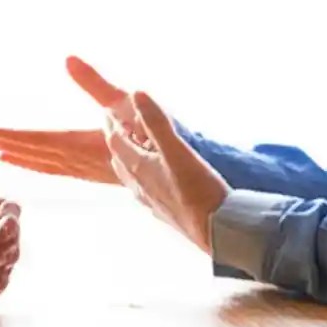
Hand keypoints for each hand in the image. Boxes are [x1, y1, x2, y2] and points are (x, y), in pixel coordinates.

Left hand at [0, 56, 146, 185]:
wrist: (176, 173)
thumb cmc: (155, 137)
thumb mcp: (125, 104)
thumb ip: (94, 83)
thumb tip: (68, 59)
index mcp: (81, 145)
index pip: (38, 140)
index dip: (11, 136)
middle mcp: (74, 161)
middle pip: (25, 150)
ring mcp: (78, 169)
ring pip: (32, 160)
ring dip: (3, 149)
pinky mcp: (84, 171)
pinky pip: (45, 167)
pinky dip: (25, 160)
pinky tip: (13, 158)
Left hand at [104, 91, 230, 253]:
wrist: (216, 232)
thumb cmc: (196, 190)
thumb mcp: (177, 149)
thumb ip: (156, 122)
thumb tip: (137, 94)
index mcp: (139, 168)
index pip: (116, 141)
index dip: (113, 124)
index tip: (111, 111)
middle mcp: (141, 186)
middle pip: (121, 160)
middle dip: (120, 142)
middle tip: (122, 128)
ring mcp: (153, 202)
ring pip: (134, 178)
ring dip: (133, 162)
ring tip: (140, 152)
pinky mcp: (168, 214)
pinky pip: (150, 193)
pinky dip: (149, 180)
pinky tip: (159, 184)